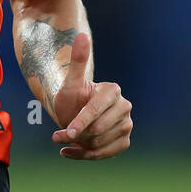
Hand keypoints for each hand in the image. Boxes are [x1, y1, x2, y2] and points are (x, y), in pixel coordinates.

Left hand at [50, 32, 132, 159]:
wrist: (74, 114)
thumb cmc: (71, 98)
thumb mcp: (70, 83)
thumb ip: (77, 61)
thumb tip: (82, 35)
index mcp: (113, 90)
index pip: (94, 111)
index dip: (78, 124)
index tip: (64, 134)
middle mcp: (125, 107)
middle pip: (98, 130)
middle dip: (77, 135)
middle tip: (62, 134)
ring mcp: (127, 125)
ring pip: (101, 143)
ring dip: (80, 146)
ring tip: (68, 140)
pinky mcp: (125, 141)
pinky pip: (106, 154)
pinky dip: (87, 156)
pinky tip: (72, 151)